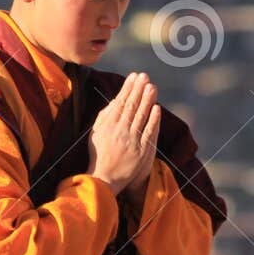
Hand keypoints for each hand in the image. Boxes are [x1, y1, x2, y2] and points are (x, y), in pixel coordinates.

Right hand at [88, 72, 159, 195]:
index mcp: (108, 125)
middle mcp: (119, 131)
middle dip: (138, 90)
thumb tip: (117, 100)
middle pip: (131, 107)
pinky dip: (153, 120)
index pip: (120, 102)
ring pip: (141, 117)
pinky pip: (148, 133)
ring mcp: (131, 141)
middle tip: (145, 76)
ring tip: (152, 87)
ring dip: (147, 100)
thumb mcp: (96, 132)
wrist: (104, 178)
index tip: (134, 76)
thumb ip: (105, 115)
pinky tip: (157, 108)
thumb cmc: (99, 154)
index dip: (128, 88)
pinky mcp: (141, 152)